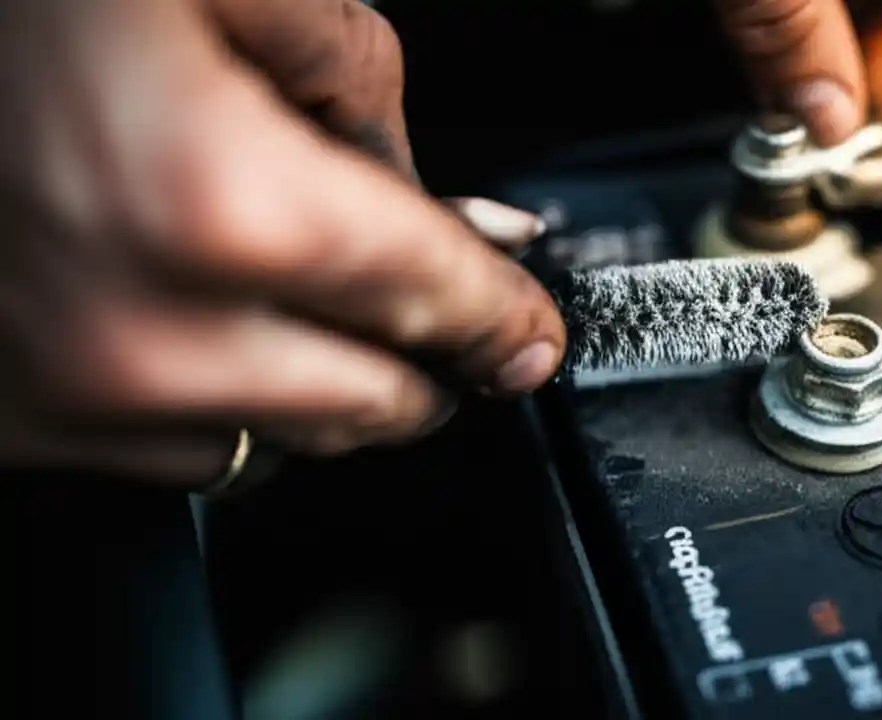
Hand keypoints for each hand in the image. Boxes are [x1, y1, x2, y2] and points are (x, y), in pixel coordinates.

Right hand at [0, 0, 564, 487]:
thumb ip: (361, 91)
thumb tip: (436, 201)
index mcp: (221, 202)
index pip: (438, 298)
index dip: (506, 318)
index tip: (529, 334)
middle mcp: (138, 332)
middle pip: (378, 403)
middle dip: (432, 356)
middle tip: (451, 309)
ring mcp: (60, 392)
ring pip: (285, 446)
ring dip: (332, 385)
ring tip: (320, 300)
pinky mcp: (7, 416)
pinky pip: (179, 458)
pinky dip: (227, 402)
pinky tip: (213, 321)